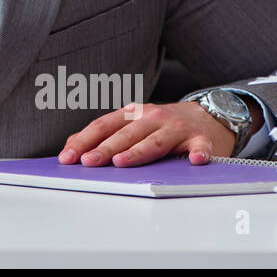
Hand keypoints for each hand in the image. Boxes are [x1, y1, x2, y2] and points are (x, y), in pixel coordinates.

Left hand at [56, 101, 237, 166]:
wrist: (208, 115)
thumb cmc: (162, 125)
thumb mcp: (132, 123)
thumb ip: (105, 134)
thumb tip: (72, 147)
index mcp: (132, 114)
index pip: (103, 126)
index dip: (84, 140)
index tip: (68, 156)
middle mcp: (152, 117)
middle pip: (125, 135)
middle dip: (105, 149)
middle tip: (89, 162)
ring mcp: (176, 128)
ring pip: (154, 141)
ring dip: (137, 152)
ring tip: (122, 162)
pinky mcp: (200, 139)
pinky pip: (199, 146)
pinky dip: (198, 152)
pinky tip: (194, 160)